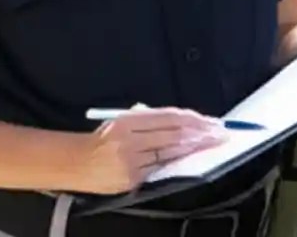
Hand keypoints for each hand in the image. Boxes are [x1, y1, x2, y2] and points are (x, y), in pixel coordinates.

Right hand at [78, 107, 227, 193]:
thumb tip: (180, 119)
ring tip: (213, 143)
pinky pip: (160, 168)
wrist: (75, 164)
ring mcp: (130, 161)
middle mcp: (129, 140)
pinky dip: (177, 161)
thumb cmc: (102, 140)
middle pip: (173, 135)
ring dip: (195, 148)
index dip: (193, 119)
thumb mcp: (120, 120)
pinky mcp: (132, 179)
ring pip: (170, 153)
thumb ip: (146, 117)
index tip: (211, 120)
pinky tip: (191, 157)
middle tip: (221, 133)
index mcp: (127, 121)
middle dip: (201, 133)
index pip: (168, 118)